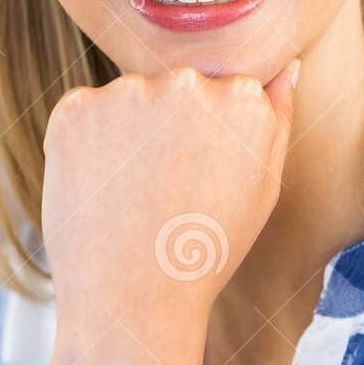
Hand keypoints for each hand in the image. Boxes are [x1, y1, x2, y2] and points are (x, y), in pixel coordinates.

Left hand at [39, 59, 300, 364]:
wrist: (135, 300)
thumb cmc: (207, 249)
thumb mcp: (263, 187)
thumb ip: (276, 116)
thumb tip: (287, 64)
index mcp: (242, 95)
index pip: (222, 89)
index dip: (209, 136)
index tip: (202, 176)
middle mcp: (187, 81)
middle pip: (175, 87)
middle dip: (168, 125)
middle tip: (165, 190)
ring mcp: (127, 92)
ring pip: (128, 99)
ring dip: (126, 132)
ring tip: (132, 196)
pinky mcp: (76, 109)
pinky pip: (84, 114)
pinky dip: (87, 144)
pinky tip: (101, 191)